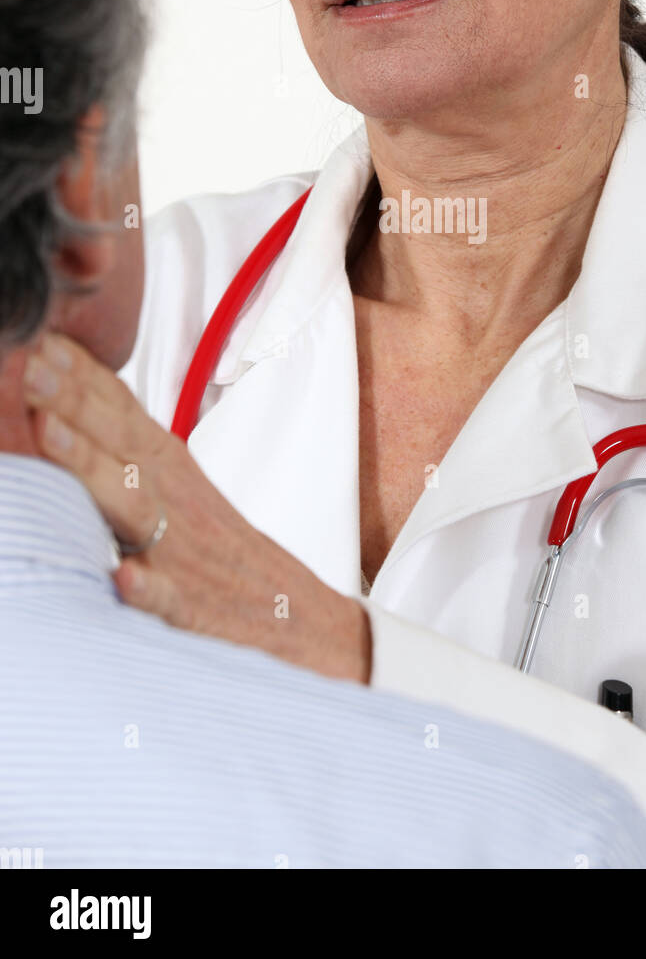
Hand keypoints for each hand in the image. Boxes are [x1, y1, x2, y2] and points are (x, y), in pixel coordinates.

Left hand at [22, 333, 370, 683]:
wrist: (300, 621)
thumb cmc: (224, 556)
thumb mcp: (179, 492)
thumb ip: (126, 455)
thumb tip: (62, 413)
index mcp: (170, 471)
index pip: (123, 412)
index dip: (84, 376)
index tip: (45, 339)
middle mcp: (174, 502)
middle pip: (120, 444)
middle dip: (73, 402)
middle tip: (30, 366)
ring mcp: (185, 554)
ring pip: (133, 507)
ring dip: (91, 468)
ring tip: (48, 434)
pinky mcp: (197, 610)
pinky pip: (171, 600)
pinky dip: (148, 588)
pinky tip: (122, 576)